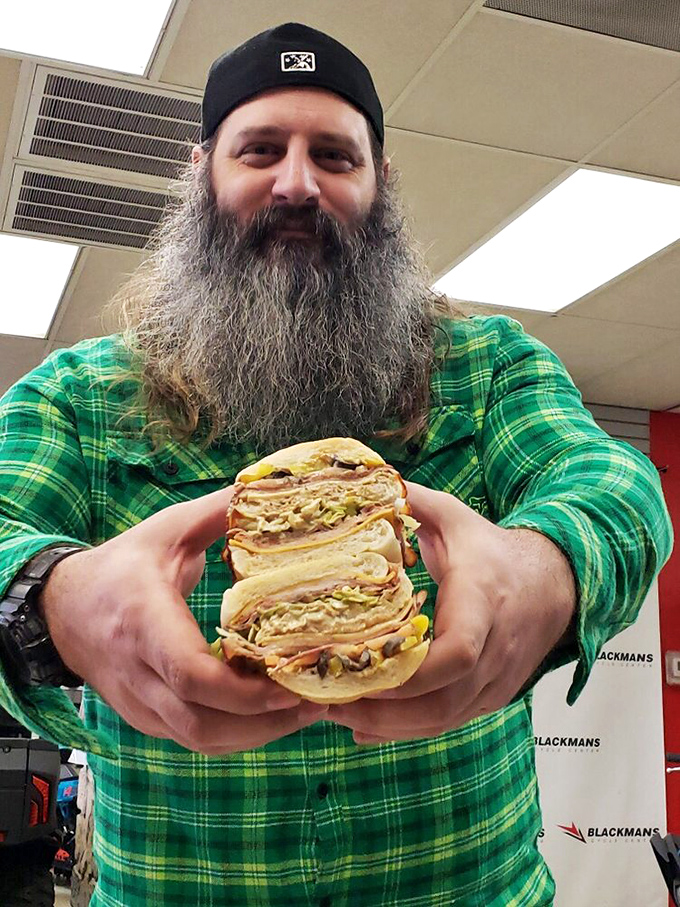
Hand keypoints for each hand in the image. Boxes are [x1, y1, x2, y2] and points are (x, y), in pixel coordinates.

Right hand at [40, 487, 327, 754]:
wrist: (63, 609)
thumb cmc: (120, 566)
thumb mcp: (167, 529)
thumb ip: (218, 512)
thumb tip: (266, 487)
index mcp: (143, 620)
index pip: (189, 672)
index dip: (242, 689)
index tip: (289, 681)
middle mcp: (138, 671)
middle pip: (201, 721)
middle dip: (264, 722)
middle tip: (316, 701)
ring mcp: (140, 702)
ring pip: (201, 740)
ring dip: (258, 735)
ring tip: (305, 711)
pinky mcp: (146, 718)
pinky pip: (195, 740)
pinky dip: (237, 735)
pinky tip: (271, 717)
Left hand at [328, 481, 575, 744]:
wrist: (555, 584)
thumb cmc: (494, 551)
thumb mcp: (454, 518)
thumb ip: (411, 502)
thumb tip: (365, 481)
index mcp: (483, 599)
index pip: (458, 651)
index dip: (411, 673)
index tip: (360, 668)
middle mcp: (495, 648)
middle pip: (442, 701)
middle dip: (381, 708)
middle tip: (325, 699)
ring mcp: (496, 680)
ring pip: (442, 720)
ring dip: (387, 724)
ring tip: (334, 711)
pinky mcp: (491, 698)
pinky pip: (447, 723)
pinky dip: (404, 729)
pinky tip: (363, 723)